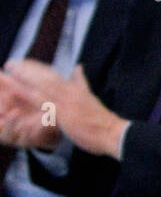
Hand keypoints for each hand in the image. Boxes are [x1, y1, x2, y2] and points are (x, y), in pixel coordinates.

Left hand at [4, 61, 126, 156]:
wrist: (114, 134)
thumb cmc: (102, 121)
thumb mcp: (91, 97)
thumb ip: (81, 82)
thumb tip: (78, 67)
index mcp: (76, 89)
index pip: (53, 74)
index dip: (37, 67)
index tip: (23, 62)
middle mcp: (69, 92)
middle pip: (45, 77)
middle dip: (27, 69)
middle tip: (10, 63)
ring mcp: (66, 102)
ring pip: (42, 85)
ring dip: (24, 76)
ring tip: (9, 69)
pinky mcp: (63, 114)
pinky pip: (41, 102)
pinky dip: (27, 94)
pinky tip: (15, 89)